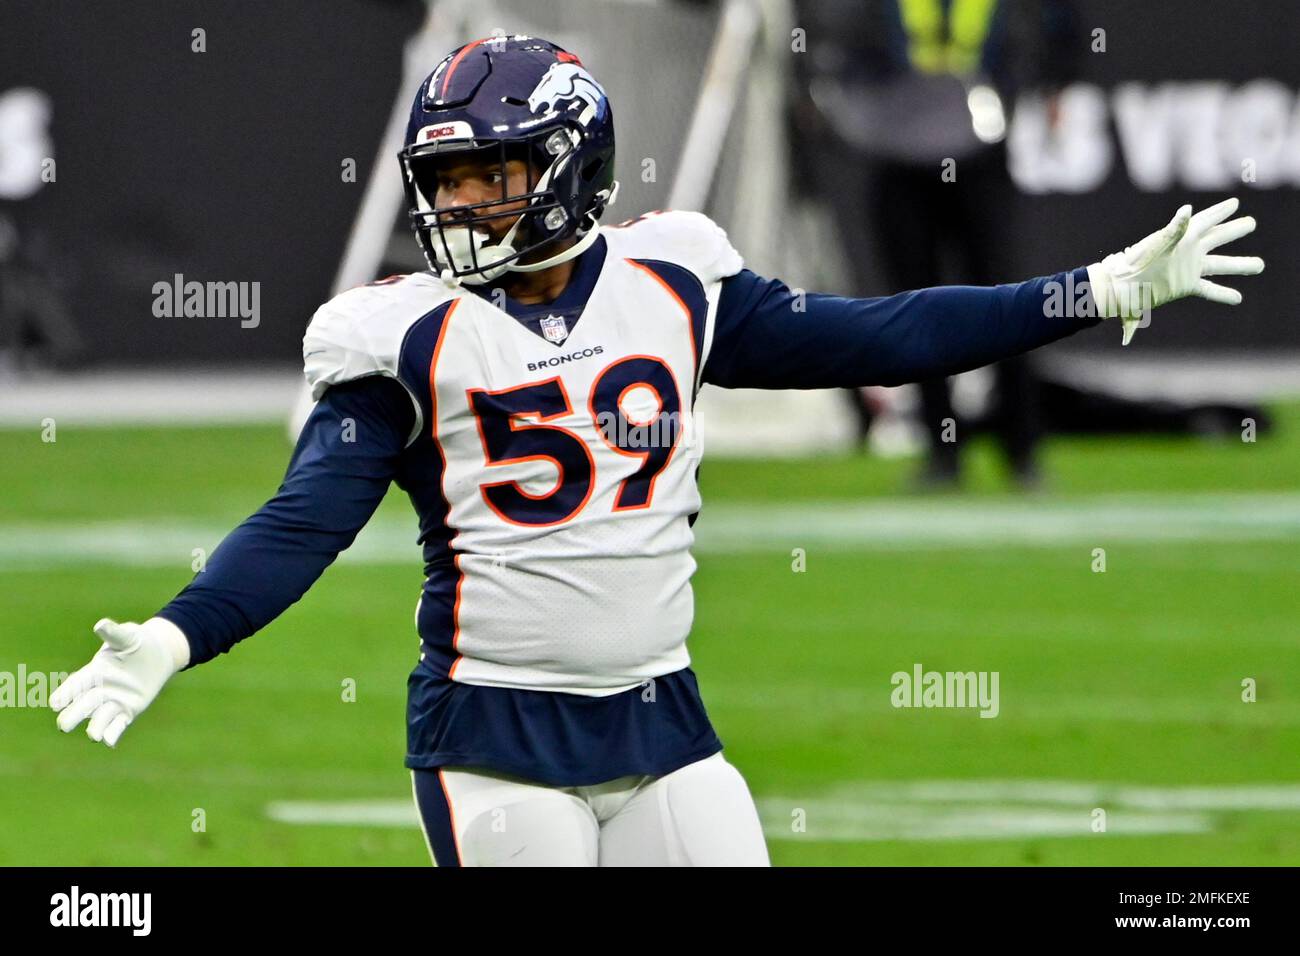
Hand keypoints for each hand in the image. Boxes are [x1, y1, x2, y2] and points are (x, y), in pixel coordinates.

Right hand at [50, 618, 189, 747]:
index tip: (55, 703)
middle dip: (73, 715)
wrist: (157, 655)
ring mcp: (113, 702)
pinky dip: (113, 732)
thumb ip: (114, 633)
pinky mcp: (127, 711)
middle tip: (63, 726)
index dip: (66, 693)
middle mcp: (100, 690)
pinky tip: (110, 741)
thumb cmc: (137, 642)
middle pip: (83, 704)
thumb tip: (101, 625)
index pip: (76, 684)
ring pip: (99, 717)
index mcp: (95, 672)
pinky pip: (118, 724)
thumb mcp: (128, 636)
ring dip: (96, 726)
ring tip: (93, 736)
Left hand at [1086, 198, 1264, 344]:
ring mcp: (1189, 268)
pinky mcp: (1185, 286)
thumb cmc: (1134, 264)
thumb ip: (1174, 230)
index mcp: (1182, 237)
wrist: (1121, 287)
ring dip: (1239, 265)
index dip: (1220, 211)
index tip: (1235, 203)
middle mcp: (1189, 251)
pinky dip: (1223, 293)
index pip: (1206, 220)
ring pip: (1220, 265)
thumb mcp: (1156, 245)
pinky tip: (1238, 298)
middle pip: (1217, 238)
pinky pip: (1209, 289)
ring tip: (1259, 265)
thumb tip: (1187, 210)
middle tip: (1251, 223)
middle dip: (1234, 230)